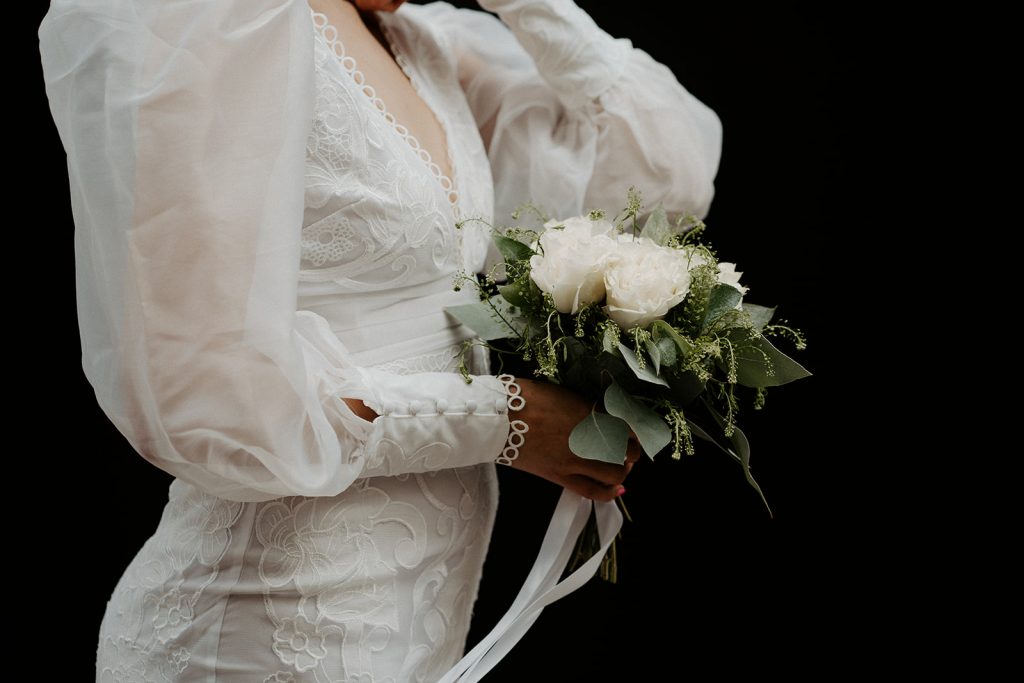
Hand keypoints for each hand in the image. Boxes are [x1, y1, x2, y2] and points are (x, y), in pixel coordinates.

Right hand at [511, 378, 640, 501]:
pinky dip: (609, 493)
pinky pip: (593, 491)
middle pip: (627, 451)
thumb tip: (602, 419)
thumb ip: (587, 409)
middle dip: (631, 451)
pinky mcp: (561, 476)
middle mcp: (588, 438)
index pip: (628, 426)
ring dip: (622, 470)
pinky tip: (616, 490)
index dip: (635, 431)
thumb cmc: (527, 398)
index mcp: (590, 413)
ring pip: (615, 473)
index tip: (632, 432)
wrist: (498, 417)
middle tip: (626, 449)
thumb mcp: (564, 394)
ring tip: (619, 466)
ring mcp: (575, 459)